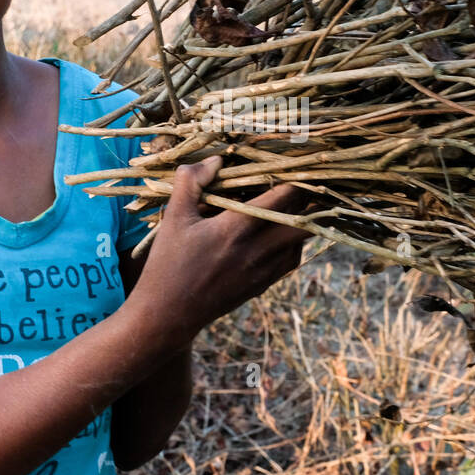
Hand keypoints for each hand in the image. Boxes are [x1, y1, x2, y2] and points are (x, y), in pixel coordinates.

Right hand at [126, 156, 312, 336]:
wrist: (168, 314)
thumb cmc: (168, 263)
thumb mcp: (174, 217)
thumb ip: (192, 182)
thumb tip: (216, 160)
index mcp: (236, 229)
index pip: (282, 198)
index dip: (295, 178)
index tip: (296, 163)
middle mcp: (257, 251)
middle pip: (304, 221)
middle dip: (306, 200)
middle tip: (297, 182)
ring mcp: (264, 272)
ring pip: (302, 242)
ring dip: (301, 221)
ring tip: (290, 204)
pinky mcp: (263, 286)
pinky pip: (291, 259)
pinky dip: (292, 242)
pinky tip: (277, 232)